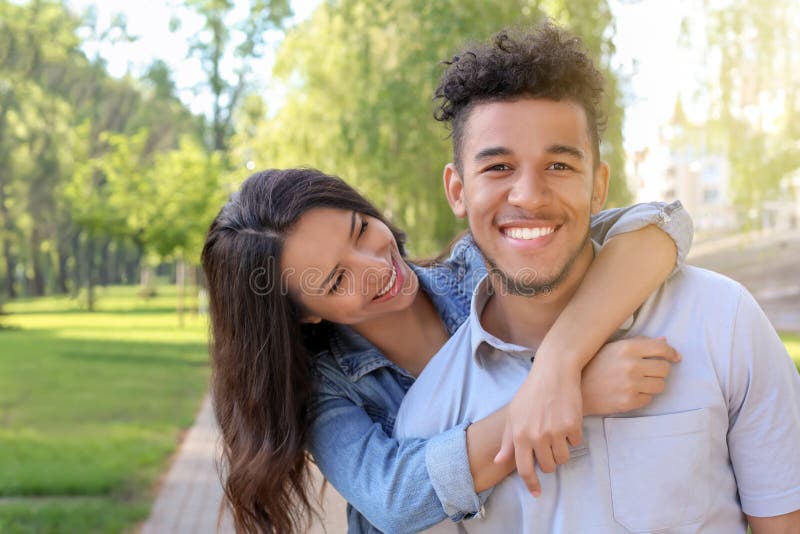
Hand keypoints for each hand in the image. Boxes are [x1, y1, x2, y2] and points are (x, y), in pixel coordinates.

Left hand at [494, 362, 582, 496]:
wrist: (553, 372)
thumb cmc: (530, 393)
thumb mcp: (513, 415)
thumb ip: (507, 441)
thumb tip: (498, 461)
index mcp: (519, 435)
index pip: (524, 469)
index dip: (531, 484)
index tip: (537, 493)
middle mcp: (536, 436)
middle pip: (547, 467)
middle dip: (549, 460)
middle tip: (548, 444)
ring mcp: (555, 432)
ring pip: (563, 458)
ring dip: (562, 450)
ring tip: (557, 432)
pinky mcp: (573, 426)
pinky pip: (576, 443)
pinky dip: (573, 435)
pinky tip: (567, 420)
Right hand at [582, 336, 680, 415]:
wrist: (575, 389)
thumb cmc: (593, 365)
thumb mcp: (612, 348)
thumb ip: (639, 343)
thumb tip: (665, 341)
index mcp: (627, 348)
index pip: (661, 348)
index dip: (671, 353)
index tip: (674, 357)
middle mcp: (631, 365)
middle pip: (665, 369)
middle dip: (660, 370)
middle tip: (650, 372)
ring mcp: (630, 385)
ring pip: (660, 385)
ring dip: (653, 384)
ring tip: (639, 383)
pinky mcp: (628, 402)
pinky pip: (649, 399)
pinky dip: (642, 396)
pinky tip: (629, 392)